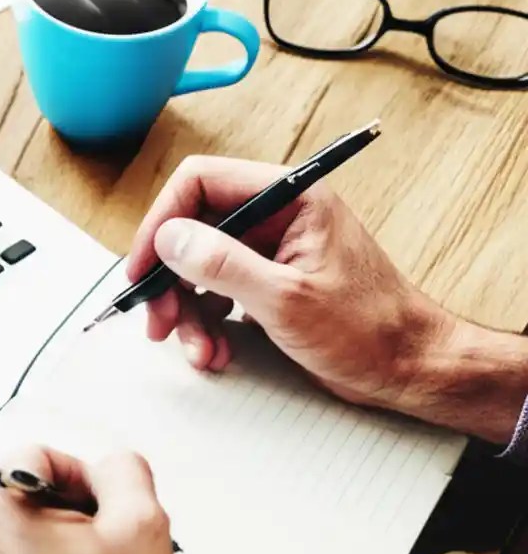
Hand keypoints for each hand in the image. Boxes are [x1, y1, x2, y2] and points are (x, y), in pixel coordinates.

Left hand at [0, 447, 176, 553]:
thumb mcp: (140, 530)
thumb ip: (125, 472)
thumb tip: (114, 466)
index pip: (42, 457)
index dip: (85, 483)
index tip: (101, 513)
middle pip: (22, 490)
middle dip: (64, 514)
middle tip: (94, 550)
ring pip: (13, 525)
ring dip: (50, 541)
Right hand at [127, 156, 451, 408]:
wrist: (411, 369)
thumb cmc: (371, 331)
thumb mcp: (287, 299)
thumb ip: (224, 264)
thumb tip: (169, 238)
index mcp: (290, 198)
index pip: (201, 183)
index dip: (162, 223)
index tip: (143, 267)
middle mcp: (277, 216)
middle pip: (193, 229)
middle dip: (170, 279)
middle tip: (158, 320)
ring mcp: (271, 250)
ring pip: (199, 266)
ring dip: (187, 311)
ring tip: (198, 349)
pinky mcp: (268, 282)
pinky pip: (216, 292)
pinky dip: (206, 324)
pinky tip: (216, 351)